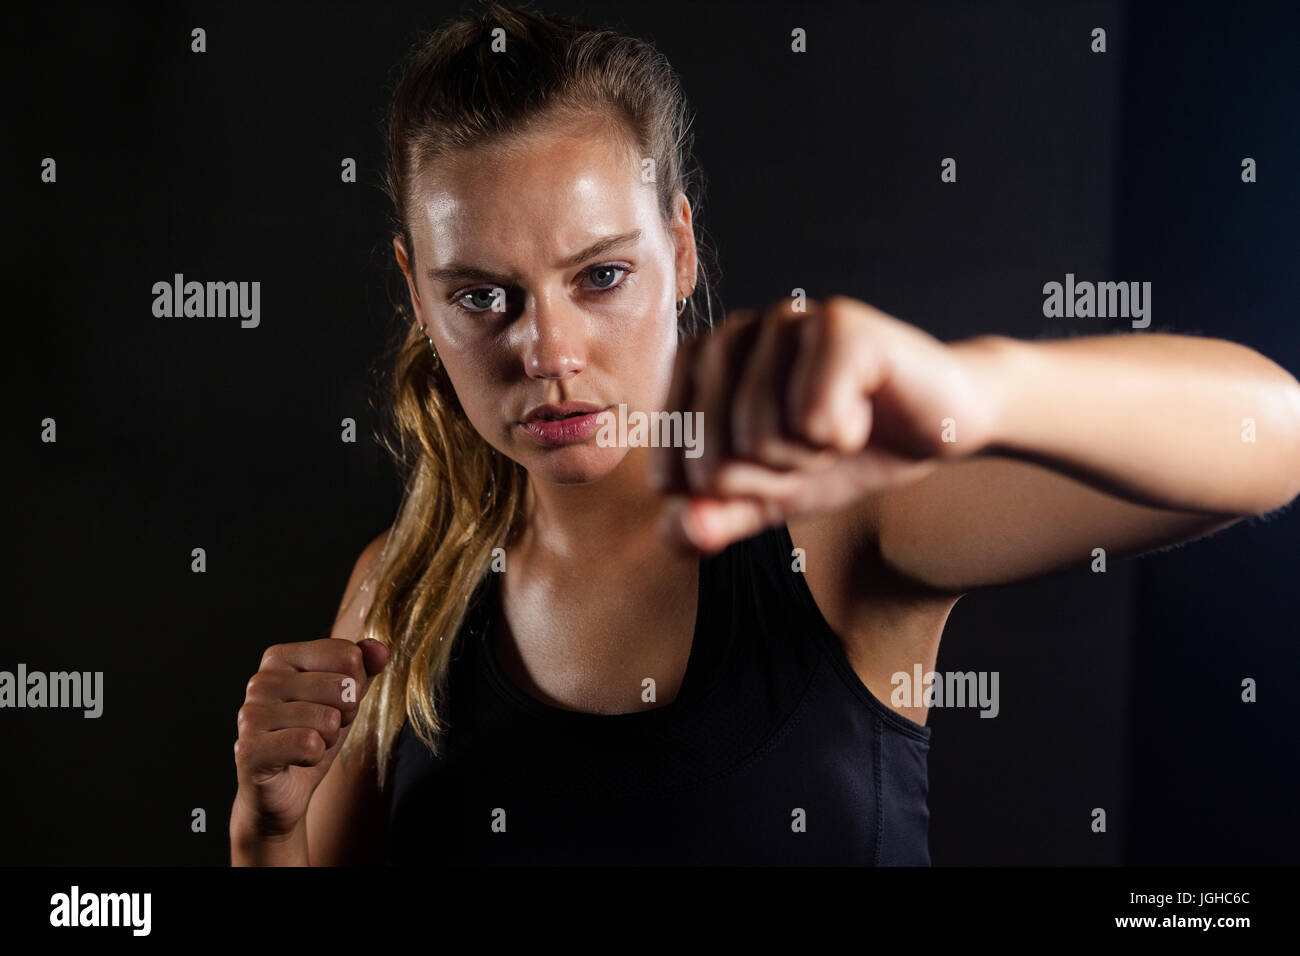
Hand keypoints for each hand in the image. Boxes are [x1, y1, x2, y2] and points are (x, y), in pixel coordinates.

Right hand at [231, 637, 387, 840]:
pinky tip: (297, 760)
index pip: (348, 655)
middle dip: (344, 715)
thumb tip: (379, 649)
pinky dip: (314, 757)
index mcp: (280, 657)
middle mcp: (261, 680)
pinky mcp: (248, 749)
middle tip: (321, 729)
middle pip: (342, 686)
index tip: (333, 703)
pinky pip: (308, 744)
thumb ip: (365, 668)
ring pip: (328, 718)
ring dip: (329, 739)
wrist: (284, 790)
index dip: (355, 685)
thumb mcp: (346, 697)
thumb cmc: (314, 734)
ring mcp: (250, 714)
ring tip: (308, 744)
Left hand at [649, 295, 994, 553]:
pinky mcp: (838, 322)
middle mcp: (731, 334)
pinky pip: (811, 418)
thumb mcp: (770, 499)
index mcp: (697, 369)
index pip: (673, 469)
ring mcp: (784, 320)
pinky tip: (865, 410)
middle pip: (711, 456)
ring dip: (809, 456)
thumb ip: (715, 518)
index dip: (730, 495)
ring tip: (840, 427)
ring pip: (756, 436)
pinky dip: (844, 435)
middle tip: (814, 448)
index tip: (774, 469)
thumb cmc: (844, 452)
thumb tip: (676, 533)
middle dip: (770, 478)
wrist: (937, 427)